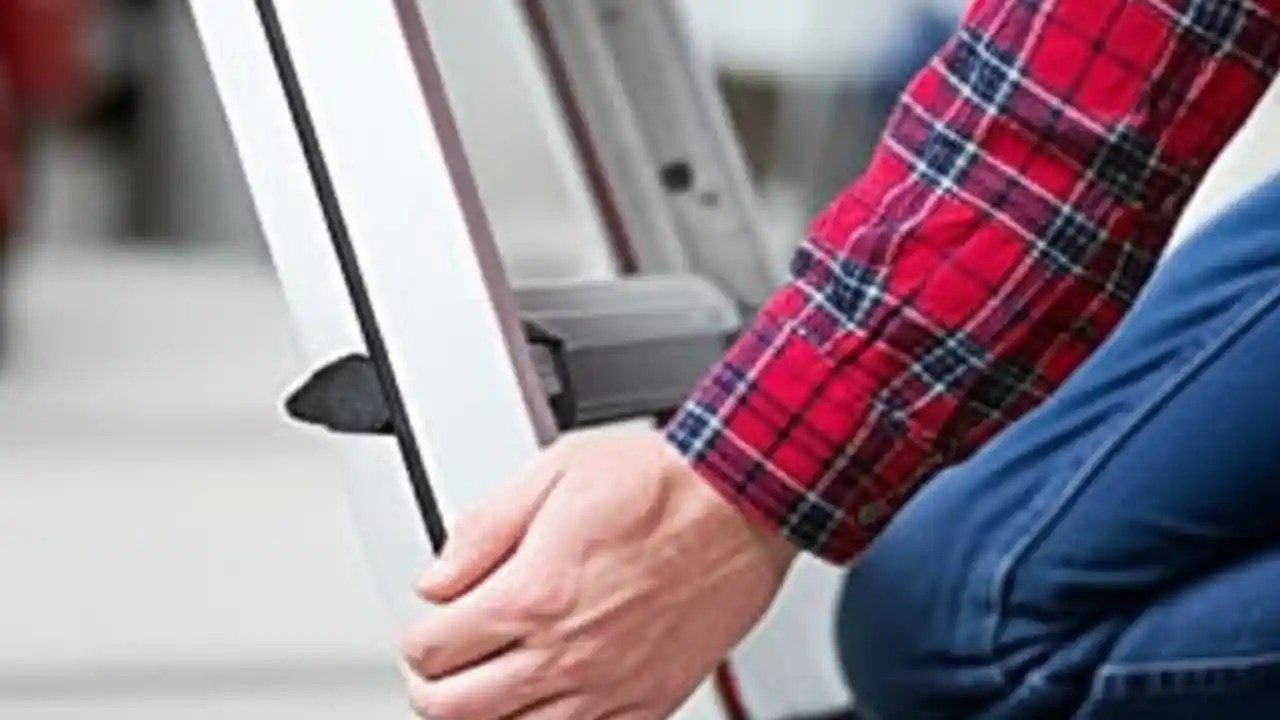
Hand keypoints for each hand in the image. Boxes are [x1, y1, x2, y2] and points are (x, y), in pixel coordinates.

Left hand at [401, 428, 795, 718]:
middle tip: (438, 667)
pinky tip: (547, 707)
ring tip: (483, 688)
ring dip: (483, 716)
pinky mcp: (650, 703)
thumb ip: (482, 530)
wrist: (742, 501)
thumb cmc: (661, 483)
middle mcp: (566, 652)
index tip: (426, 626)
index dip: (416, 638)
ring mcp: (609, 687)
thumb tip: (438, 577)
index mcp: (533, 594)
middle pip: (456, 709)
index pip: (432, 648)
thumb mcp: (552, 472)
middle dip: (432, 688)